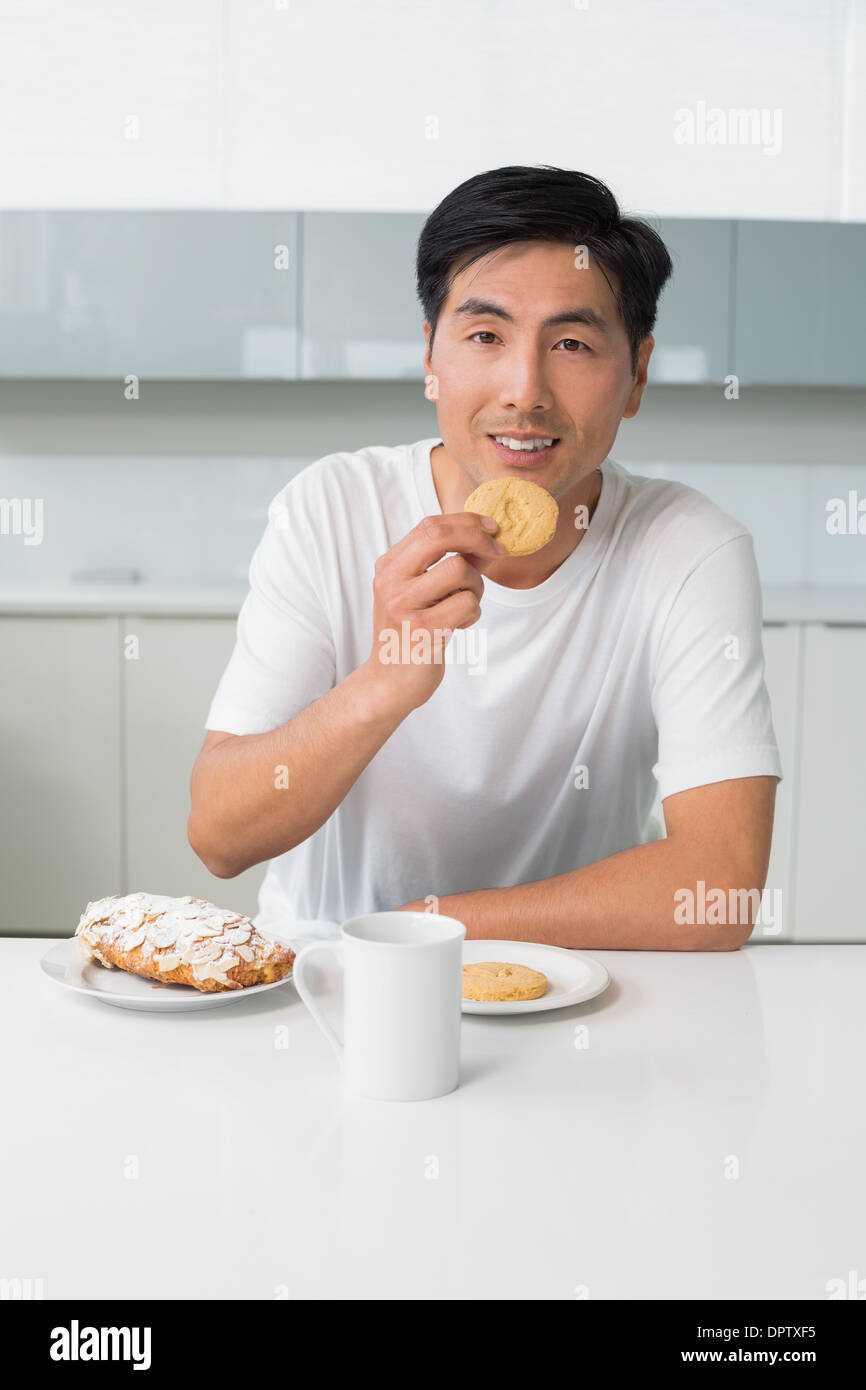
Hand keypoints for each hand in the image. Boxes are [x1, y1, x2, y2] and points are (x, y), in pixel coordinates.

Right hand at [361, 512, 504, 712]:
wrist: (390, 682)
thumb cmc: (412, 633)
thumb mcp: (419, 592)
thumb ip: (444, 563)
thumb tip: (486, 538)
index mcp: (388, 566)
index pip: (429, 526)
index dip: (465, 521)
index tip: (490, 527)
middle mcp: (390, 581)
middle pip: (440, 537)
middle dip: (477, 539)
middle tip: (498, 551)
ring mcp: (403, 605)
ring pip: (459, 570)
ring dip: (476, 586)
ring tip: (465, 605)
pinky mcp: (422, 629)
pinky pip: (466, 604)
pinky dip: (472, 614)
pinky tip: (458, 626)